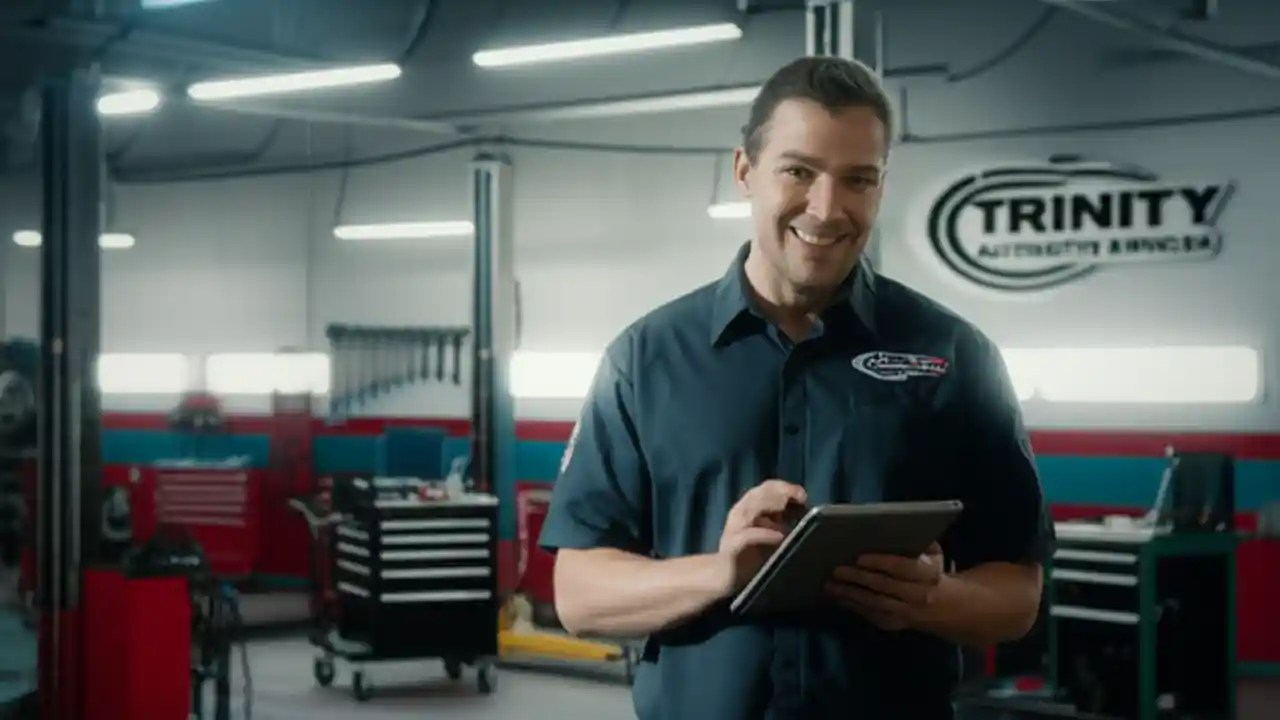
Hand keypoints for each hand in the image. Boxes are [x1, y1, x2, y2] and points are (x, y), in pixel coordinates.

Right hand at [716, 480, 807, 594]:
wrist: (725, 576)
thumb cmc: (751, 552)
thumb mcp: (769, 531)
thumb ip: (781, 519)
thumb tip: (803, 510)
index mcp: (749, 506)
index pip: (766, 487)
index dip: (785, 487)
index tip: (803, 495)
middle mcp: (740, 513)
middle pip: (759, 493)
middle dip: (781, 492)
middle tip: (800, 498)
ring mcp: (734, 528)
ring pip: (751, 509)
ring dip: (770, 505)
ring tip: (786, 506)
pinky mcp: (732, 545)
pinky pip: (748, 536)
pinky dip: (764, 533)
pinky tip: (779, 535)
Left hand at [825, 542, 944, 630]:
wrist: (946, 606)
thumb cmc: (932, 571)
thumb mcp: (933, 554)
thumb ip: (917, 541)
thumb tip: (890, 529)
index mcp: (929, 574)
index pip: (903, 568)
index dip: (880, 563)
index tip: (859, 557)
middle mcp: (919, 595)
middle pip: (884, 586)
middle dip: (859, 578)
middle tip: (837, 570)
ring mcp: (906, 613)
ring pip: (875, 604)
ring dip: (850, 594)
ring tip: (830, 585)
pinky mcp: (895, 624)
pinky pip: (871, 615)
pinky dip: (853, 606)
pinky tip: (837, 597)